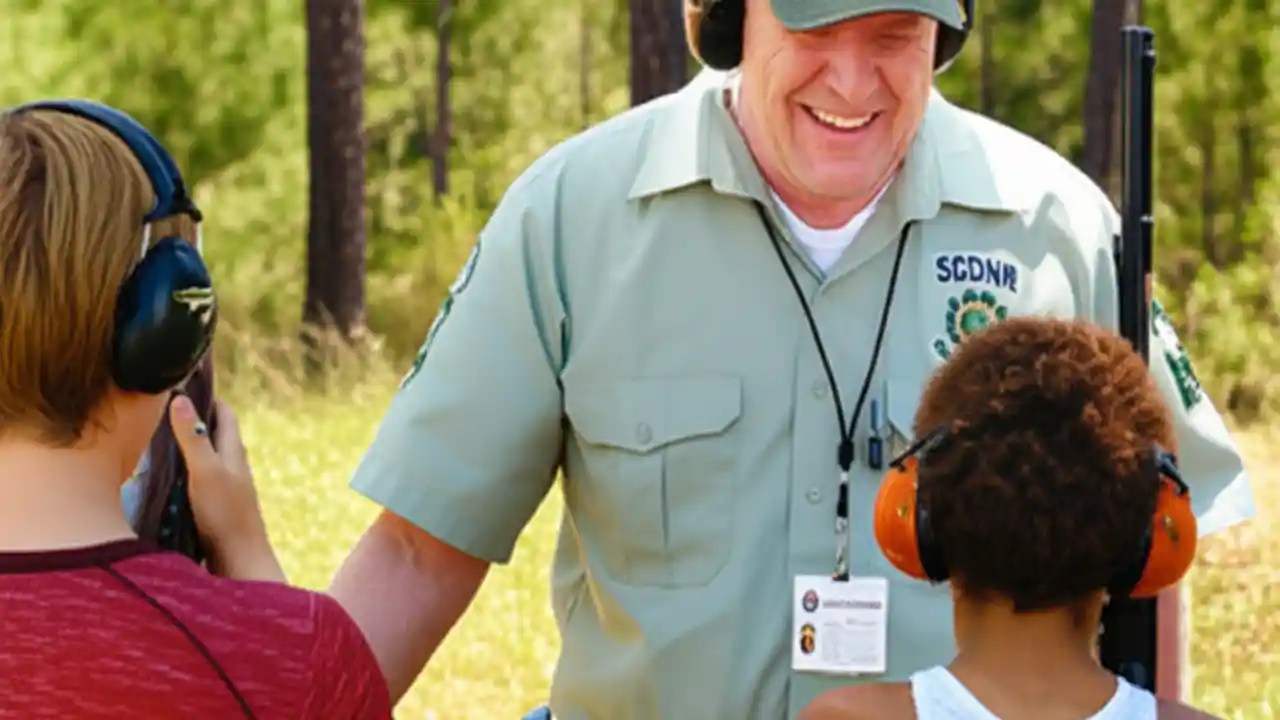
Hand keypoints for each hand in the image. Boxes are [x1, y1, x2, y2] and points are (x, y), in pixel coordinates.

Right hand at [168, 394, 286, 582]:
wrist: (239, 560)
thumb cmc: (224, 514)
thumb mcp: (204, 471)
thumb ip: (193, 438)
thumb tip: (180, 399)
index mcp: (233, 451)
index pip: (224, 412)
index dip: (206, 396)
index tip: (183, 383)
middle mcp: (233, 465)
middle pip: (214, 433)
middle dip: (194, 418)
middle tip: (162, 408)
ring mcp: (226, 485)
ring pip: (206, 456)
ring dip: (187, 445)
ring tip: (157, 439)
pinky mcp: (216, 505)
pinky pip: (199, 477)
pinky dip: (184, 469)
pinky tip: (166, 478)